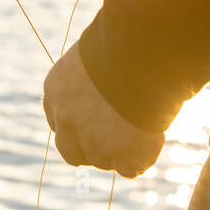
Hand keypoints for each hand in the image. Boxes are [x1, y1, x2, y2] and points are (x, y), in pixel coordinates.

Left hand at [43, 43, 163, 177]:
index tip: (97, 120)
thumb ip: (96, 77)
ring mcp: (92, 143)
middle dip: (91, 149)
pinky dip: (143, 156)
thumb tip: (113, 85)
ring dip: (121, 150)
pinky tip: (154, 135)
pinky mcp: (122, 156)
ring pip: (103, 160)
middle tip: (116, 139)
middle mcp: (66, 121)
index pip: (59, 120)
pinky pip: (131, 169)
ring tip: (145, 124)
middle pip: (72, 152)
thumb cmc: (125, 40)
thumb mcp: (98, 54)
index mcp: (56, 91)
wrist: (143, 52)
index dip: (79, 124)